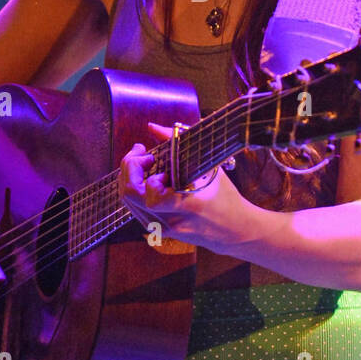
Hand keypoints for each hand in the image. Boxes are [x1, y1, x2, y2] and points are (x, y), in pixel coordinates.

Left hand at [118, 121, 251, 255]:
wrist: (233, 230)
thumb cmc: (223, 196)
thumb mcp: (208, 166)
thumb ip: (179, 144)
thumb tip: (151, 127)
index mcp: (188, 205)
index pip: (152, 194)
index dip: (147, 173)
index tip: (154, 157)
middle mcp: (171, 220)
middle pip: (130, 196)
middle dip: (129, 168)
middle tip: (142, 155)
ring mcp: (162, 229)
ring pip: (128, 203)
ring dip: (130, 177)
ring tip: (144, 163)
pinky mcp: (158, 232)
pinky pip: (135, 208)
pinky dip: (136, 190)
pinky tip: (147, 178)